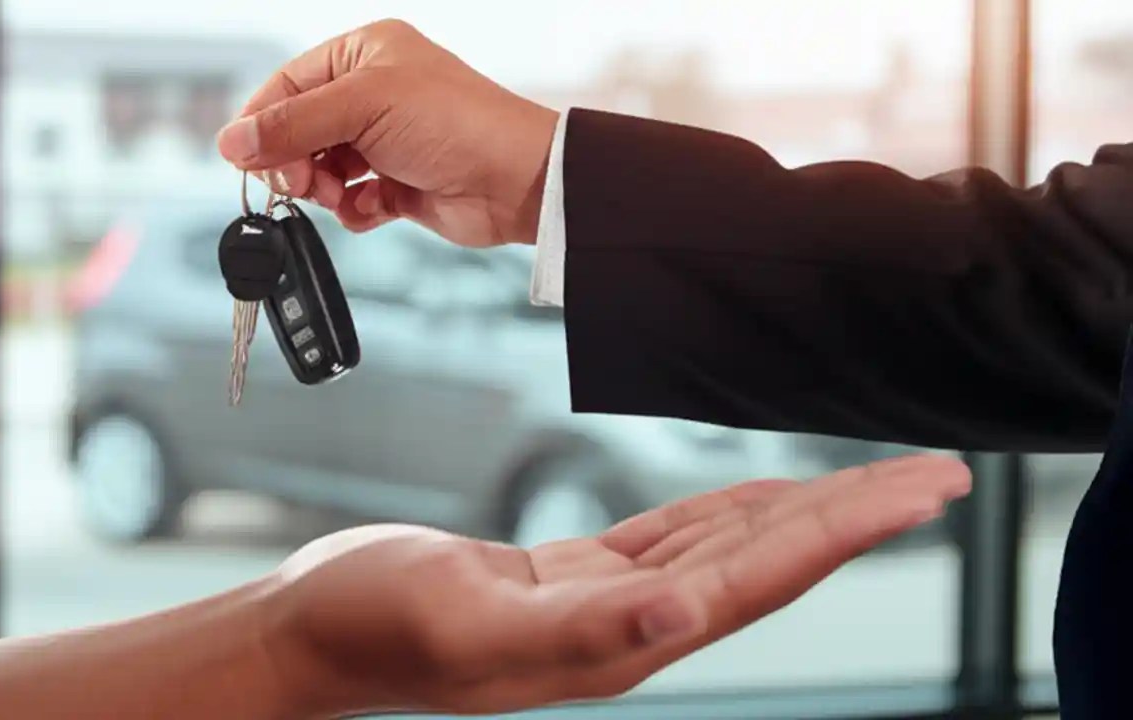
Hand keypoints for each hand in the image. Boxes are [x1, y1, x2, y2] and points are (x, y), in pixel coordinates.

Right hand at [216, 19, 556, 247]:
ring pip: (322, 169)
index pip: (288, 85)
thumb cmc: (458, 123)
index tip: (244, 159)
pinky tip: (375, 206)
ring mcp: (387, 140)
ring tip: (339, 195)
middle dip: (294, 161)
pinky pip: (353, 200)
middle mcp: (374, 94)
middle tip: (299, 182)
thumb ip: (293, 124)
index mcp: (363, 54)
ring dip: (323, 188)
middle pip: (300, 131)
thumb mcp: (363, 108)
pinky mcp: (400, 184)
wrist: (517, 180)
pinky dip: (356, 209)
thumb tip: (232, 140)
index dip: (262, 123)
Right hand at [262, 454, 970, 718]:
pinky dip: (728, 511)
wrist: (318, 628)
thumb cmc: (373, 626)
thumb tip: (675, 618)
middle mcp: (633, 628)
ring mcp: (608, 605)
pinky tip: (756, 497)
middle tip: (935, 473)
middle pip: (770, 563)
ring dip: (805, 512)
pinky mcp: (576, 578)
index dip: (847, 532)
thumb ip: (576, 630)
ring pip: (732, 548)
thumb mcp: (466, 624)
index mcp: (623, 641)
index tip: (922, 491)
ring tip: (872, 484)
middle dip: (855, 516)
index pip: (763, 577)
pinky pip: (674, 538)